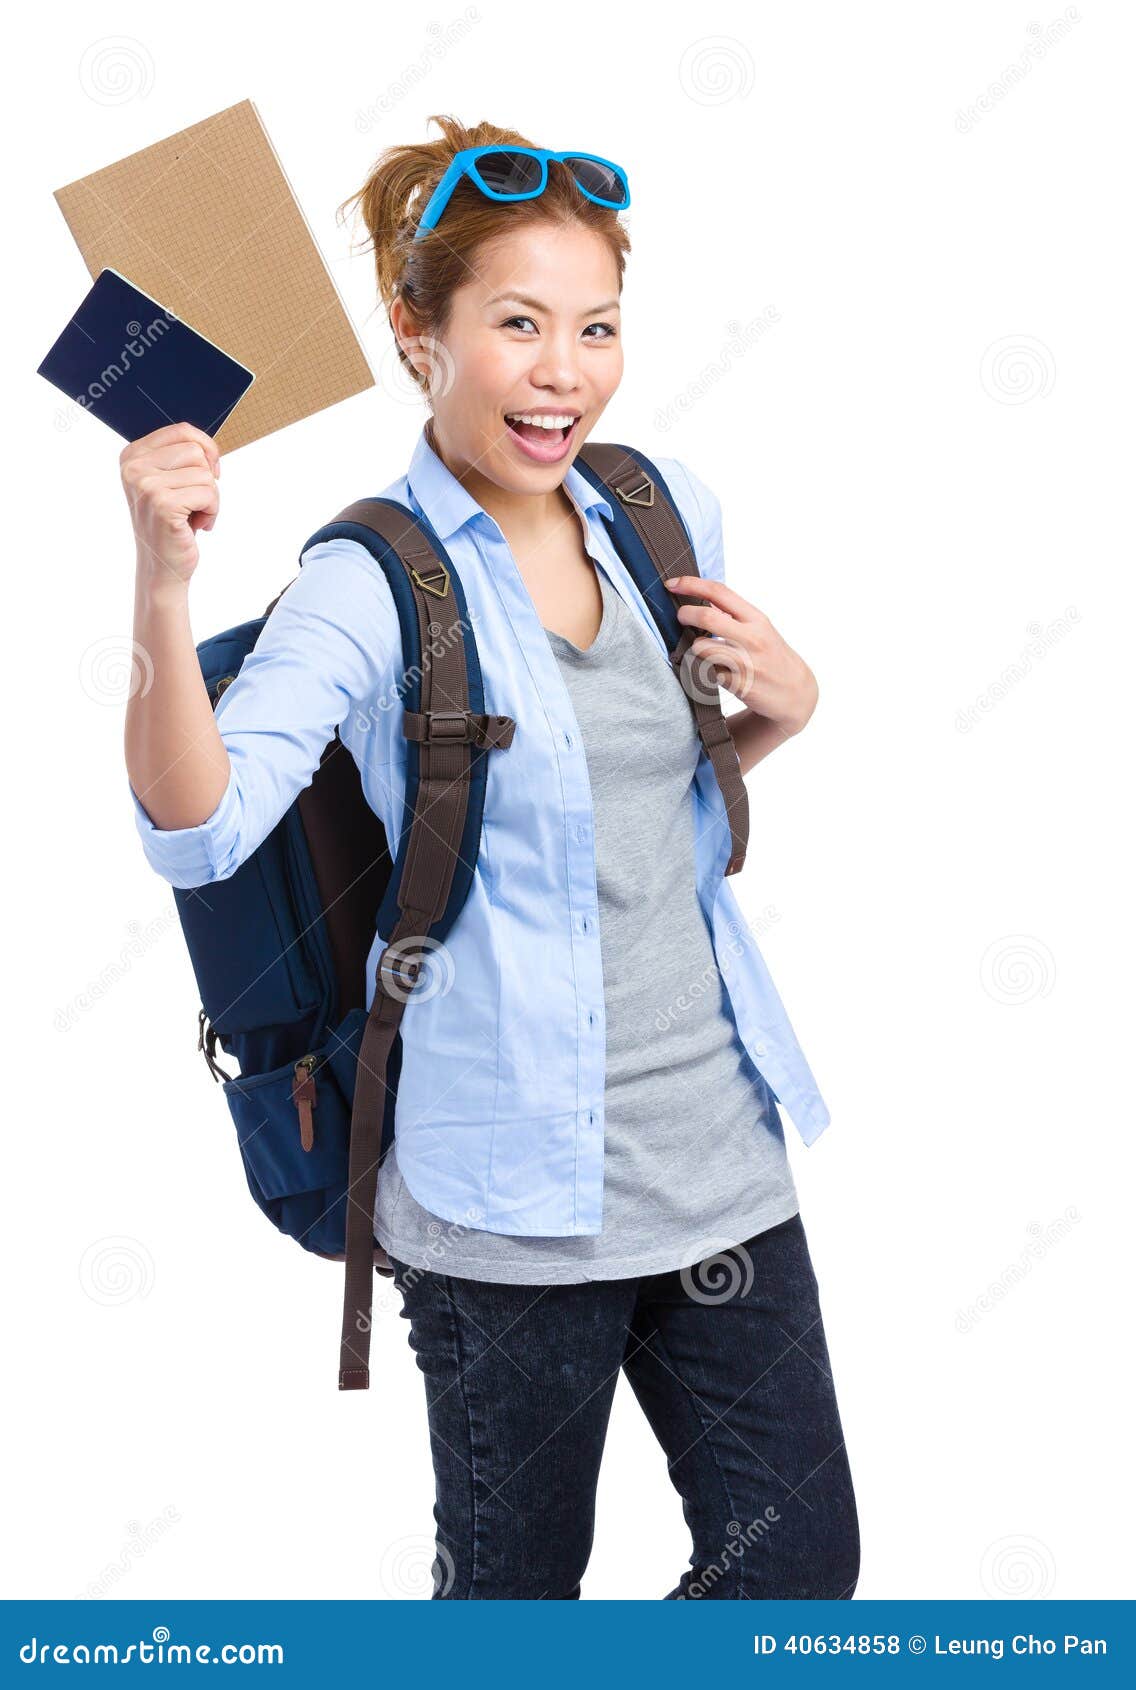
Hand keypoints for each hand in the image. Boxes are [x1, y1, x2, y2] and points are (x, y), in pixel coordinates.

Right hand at [121, 422, 221, 589]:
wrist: (162, 566)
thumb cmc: (171, 523)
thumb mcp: (169, 482)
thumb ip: (180, 456)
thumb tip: (207, 444)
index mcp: (132, 455)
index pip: (182, 431)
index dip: (206, 450)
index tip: (209, 472)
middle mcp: (134, 468)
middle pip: (196, 452)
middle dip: (207, 479)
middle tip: (196, 502)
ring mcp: (146, 485)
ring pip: (205, 474)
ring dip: (210, 499)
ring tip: (193, 516)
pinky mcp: (163, 504)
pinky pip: (209, 494)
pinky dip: (212, 512)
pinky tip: (197, 526)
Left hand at [666, 575, 818, 739]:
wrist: (795, 692)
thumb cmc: (772, 656)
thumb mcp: (760, 629)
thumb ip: (734, 614)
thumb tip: (705, 599)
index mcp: (756, 619)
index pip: (720, 592)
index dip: (692, 584)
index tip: (672, 583)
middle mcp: (752, 638)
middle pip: (707, 617)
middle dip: (685, 614)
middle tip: (680, 616)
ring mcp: (745, 662)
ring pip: (701, 647)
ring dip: (695, 648)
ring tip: (705, 652)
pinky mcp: (737, 684)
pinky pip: (706, 672)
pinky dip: (704, 671)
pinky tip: (716, 671)